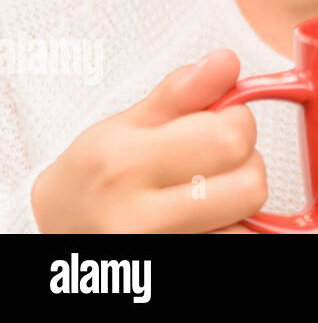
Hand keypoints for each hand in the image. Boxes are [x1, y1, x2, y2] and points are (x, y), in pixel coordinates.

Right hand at [31, 50, 268, 232]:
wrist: (55, 231)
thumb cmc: (95, 173)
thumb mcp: (127, 123)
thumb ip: (183, 90)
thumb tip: (228, 60)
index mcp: (124, 163)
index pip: (231, 138)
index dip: (238, 122)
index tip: (219, 122)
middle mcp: (137, 217)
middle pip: (250, 184)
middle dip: (244, 163)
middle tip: (213, 160)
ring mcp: (157, 251)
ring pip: (249, 219)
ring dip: (239, 201)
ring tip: (204, 191)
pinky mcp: (175, 268)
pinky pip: (237, 242)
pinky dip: (231, 227)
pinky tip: (202, 218)